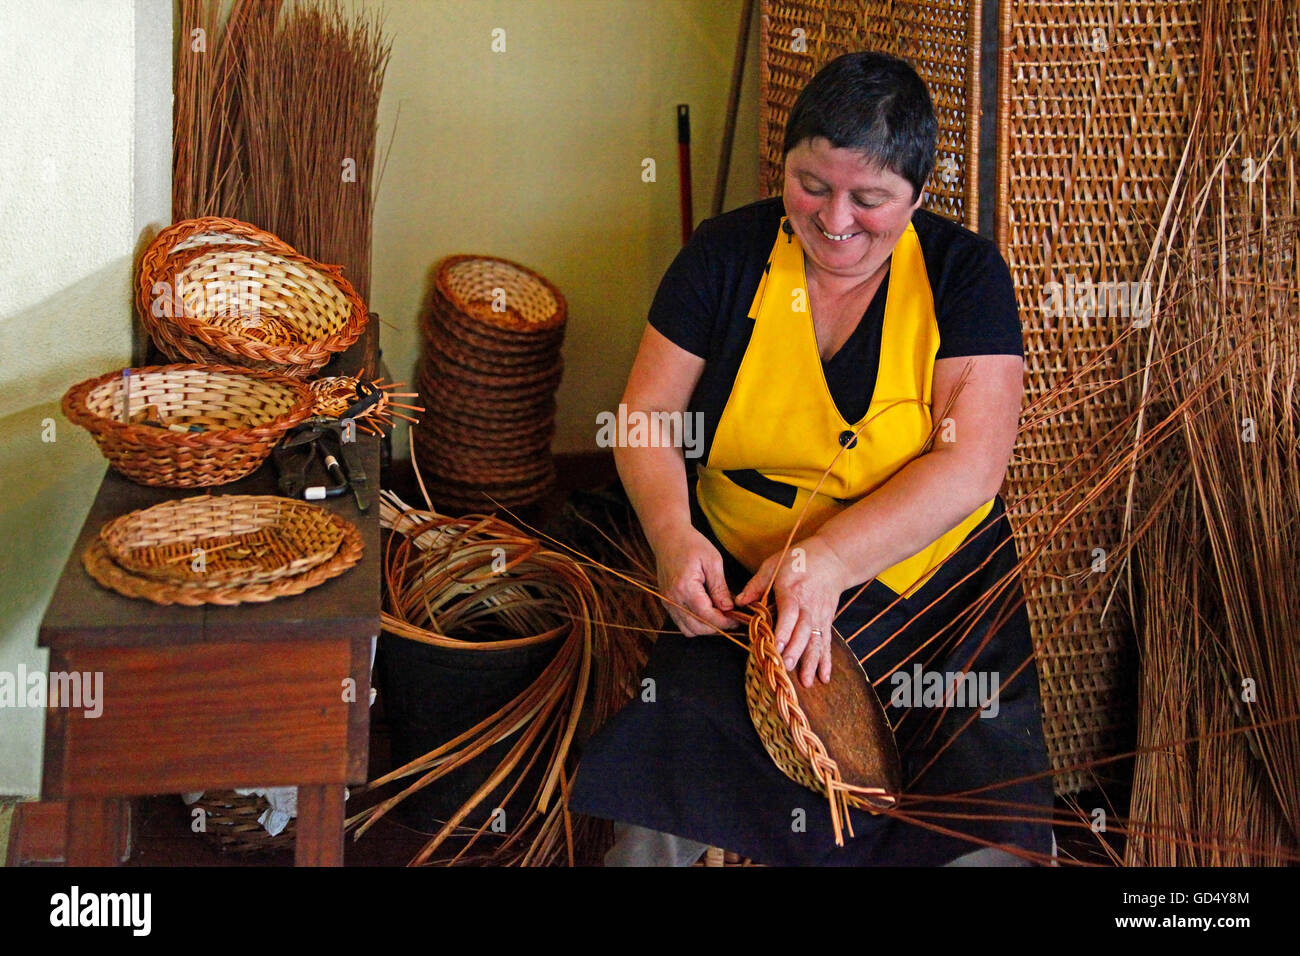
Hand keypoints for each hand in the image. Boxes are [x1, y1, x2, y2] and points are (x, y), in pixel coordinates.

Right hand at [652, 526, 736, 635]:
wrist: (668, 537)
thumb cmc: (691, 544)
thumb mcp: (713, 561)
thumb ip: (720, 588)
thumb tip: (729, 609)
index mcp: (685, 588)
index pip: (707, 616)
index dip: (724, 622)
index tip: (738, 620)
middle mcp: (673, 599)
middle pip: (697, 628)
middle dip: (717, 628)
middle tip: (733, 619)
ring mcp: (667, 602)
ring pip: (688, 630)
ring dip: (706, 628)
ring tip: (720, 616)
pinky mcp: (666, 602)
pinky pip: (681, 623)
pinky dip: (695, 624)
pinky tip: (707, 613)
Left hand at [735, 537, 853, 686]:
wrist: (833, 558)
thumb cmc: (800, 559)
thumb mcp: (774, 564)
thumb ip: (756, 584)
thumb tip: (739, 602)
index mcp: (793, 591)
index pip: (789, 613)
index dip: (783, 630)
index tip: (775, 646)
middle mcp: (809, 606)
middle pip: (803, 631)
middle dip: (795, 651)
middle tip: (786, 667)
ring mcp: (820, 616)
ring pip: (817, 641)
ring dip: (811, 662)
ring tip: (806, 681)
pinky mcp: (827, 622)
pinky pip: (827, 643)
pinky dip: (826, 661)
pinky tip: (824, 678)